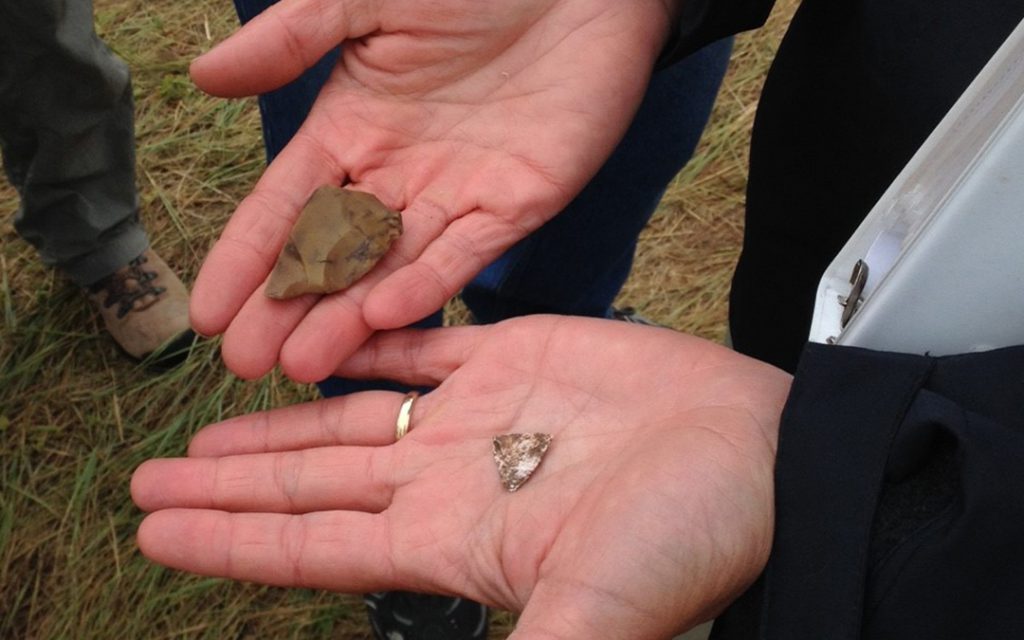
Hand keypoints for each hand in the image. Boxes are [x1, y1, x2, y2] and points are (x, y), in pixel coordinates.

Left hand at [133, 316, 791, 638]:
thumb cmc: (691, 535)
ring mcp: (479, 415)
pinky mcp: (514, 354)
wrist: (762, 452)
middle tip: (149, 477)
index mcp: (453, 544)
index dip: (234, 540)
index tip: (159, 530)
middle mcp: (451, 482)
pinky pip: (416, 346)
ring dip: (281, 418)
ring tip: (207, 423)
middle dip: (232, 482)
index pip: (315, 545)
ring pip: (351, 415)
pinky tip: (315, 337)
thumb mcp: (596, 615)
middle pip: (315, 481)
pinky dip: (364, 341)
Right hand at [188, 0, 678, 381]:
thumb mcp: (364, 0)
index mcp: (354, 128)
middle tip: (245, 362)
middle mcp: (398, 174)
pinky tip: (385, 313)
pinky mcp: (515, 205)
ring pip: (391, 269)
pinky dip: (428, 285)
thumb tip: (203, 78)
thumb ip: (293, 40)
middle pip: (331, 255)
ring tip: (303, 364)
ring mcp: (456, 194)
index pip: (286, 206)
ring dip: (348, 316)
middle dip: (287, 309)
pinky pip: (465, 254)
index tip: (206, 313)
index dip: (246, 258)